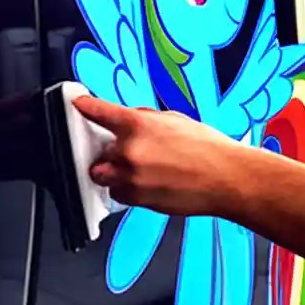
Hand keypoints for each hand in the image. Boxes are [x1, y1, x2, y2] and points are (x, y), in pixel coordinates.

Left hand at [72, 96, 253, 216]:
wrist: (226, 178)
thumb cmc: (208, 148)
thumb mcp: (174, 119)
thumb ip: (145, 120)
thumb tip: (128, 122)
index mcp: (138, 125)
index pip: (99, 112)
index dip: (85, 107)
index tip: (77, 104)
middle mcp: (130, 152)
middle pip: (98, 154)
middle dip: (108, 154)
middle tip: (126, 152)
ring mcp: (132, 178)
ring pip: (104, 177)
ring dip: (114, 174)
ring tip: (139, 171)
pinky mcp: (139, 200)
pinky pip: (119, 194)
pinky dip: (126, 189)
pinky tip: (147, 183)